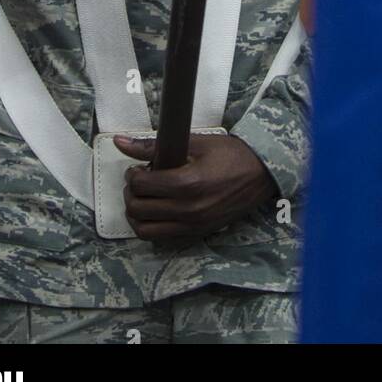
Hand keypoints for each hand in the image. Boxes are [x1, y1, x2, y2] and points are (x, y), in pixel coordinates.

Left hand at [113, 133, 277, 240]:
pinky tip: (157, 212)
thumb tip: (120, 142)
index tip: (136, 167)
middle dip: (131, 193)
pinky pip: (163, 238)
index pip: (141, 185)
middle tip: (137, 181)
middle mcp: (188, 210)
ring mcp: (193, 226)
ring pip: (145, 231)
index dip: (132, 174)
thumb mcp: (195, 143)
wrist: (261, 174)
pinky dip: (152, 227)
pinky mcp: (198, 234)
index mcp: (187, 184)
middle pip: (138, 209)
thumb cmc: (230, 154)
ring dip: (136, 214)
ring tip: (143, 198)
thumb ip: (154, 145)